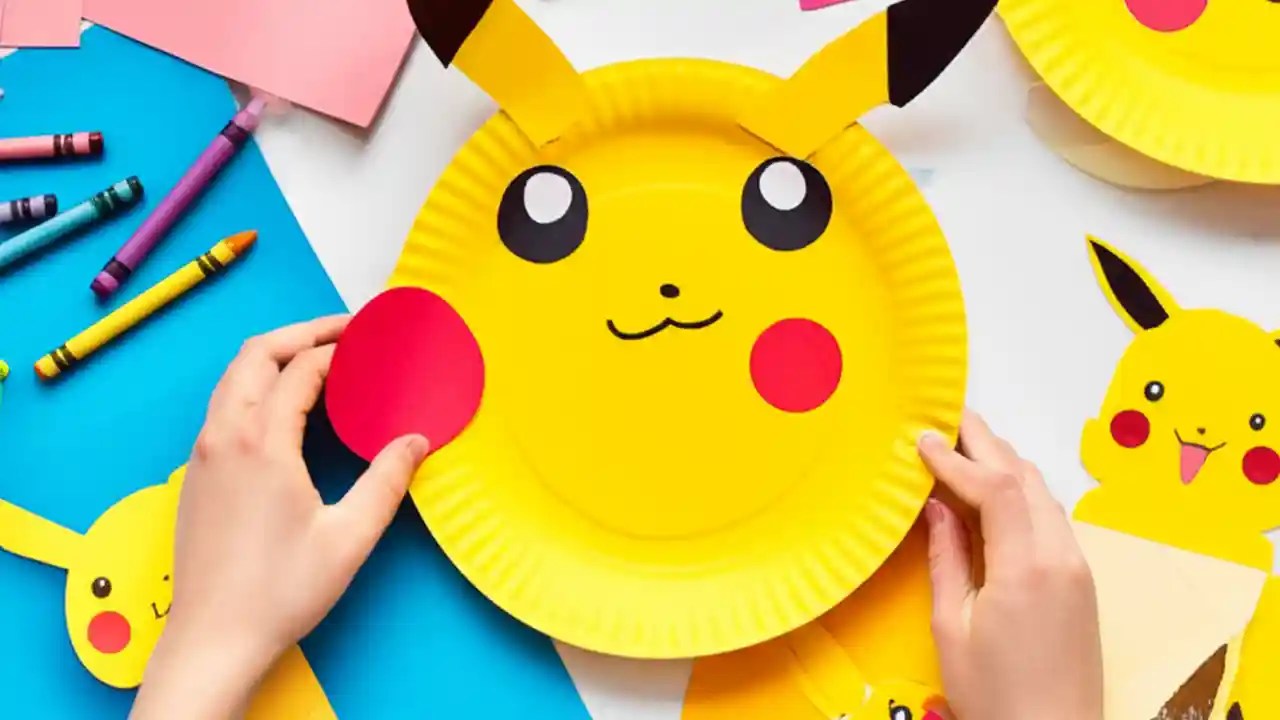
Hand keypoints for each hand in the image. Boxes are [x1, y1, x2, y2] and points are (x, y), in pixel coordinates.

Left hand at [131, 317, 428, 719]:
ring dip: (274, 355)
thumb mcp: (350, 537)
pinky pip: (223, 404)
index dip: (338, 348)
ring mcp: (203, 453)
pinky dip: (255, 383)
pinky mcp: (197, 473)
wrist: (214, 638)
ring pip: (233, 376)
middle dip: (302, 332)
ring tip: (318, 356)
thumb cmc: (280, 592)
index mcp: (261, 443)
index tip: (370, 342)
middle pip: (256, 354)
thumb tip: (416, 440)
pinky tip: (286, 404)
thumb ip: (387, 480)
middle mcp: (224, 436)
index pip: (300, 369)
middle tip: (345, 330)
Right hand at [919, 411, 1102, 719]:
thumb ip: (946, 557)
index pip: (996, 486)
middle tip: (949, 413)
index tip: (922, 438)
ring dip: (1006, 463)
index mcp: (1027, 567)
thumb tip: (936, 507)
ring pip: (1044, 494)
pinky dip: (1021, 492)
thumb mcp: (952, 626)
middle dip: (986, 441)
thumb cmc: (996, 695)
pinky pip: (1052, 517)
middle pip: (1027, 478)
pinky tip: (994, 491)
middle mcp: (1063, 557)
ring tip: (966, 443)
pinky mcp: (1081, 581)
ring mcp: (1078, 567)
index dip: (956, 456)